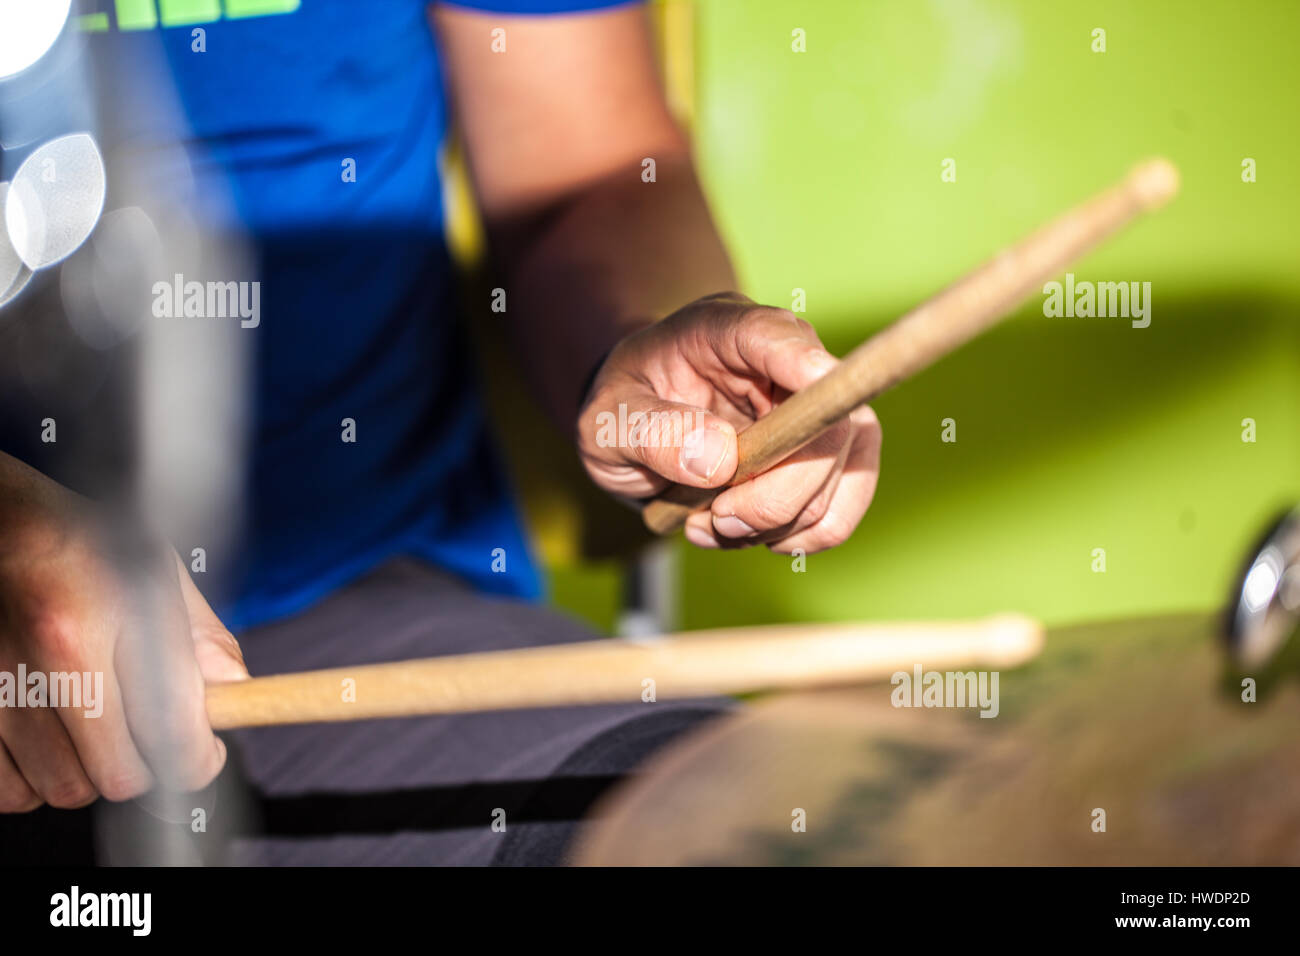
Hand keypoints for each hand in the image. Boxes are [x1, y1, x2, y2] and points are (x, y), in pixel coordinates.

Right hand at [0, 454, 247, 812]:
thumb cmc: (77, 542)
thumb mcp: (154, 568)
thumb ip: (199, 636)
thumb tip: (235, 692)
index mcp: (113, 611)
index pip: (172, 728)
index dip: (200, 758)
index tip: (205, 752)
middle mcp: (51, 654)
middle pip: (120, 775)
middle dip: (147, 765)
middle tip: (148, 734)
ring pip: (65, 790)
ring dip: (89, 772)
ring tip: (94, 724)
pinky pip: (9, 793)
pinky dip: (34, 780)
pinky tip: (48, 738)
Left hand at [578, 293, 881, 552]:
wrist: (633, 430)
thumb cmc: (621, 411)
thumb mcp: (607, 421)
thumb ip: (652, 432)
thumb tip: (721, 458)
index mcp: (724, 330)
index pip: (779, 337)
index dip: (805, 370)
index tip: (805, 417)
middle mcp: (783, 361)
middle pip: (830, 425)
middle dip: (778, 495)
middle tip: (719, 519)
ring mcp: (812, 410)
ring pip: (841, 473)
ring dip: (778, 522)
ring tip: (711, 525)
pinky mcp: (824, 457)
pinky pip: (838, 509)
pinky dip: (796, 537)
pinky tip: (741, 532)